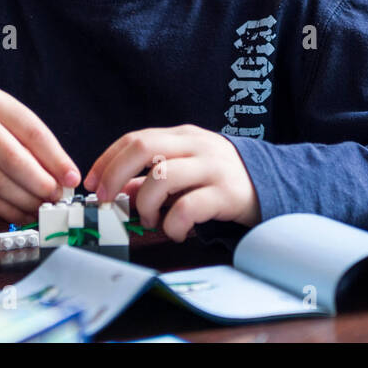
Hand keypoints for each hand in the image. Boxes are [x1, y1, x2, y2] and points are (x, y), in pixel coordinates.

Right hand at [0, 86, 78, 223]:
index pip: (33, 131)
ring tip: (43, 209)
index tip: (72, 178)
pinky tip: (20, 213)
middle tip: (58, 198)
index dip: (56, 158)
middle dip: (42, 185)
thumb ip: (22, 136)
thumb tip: (58, 171)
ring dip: (25, 201)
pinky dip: (4, 209)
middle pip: (15, 160)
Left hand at [84, 125, 261, 241]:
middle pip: (143, 147)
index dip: (107, 160)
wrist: (276, 185)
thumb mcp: (189, 168)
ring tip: (152, 220)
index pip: (135, 138)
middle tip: (106, 201)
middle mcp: (196, 146)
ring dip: (146, 204)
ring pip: (162, 177)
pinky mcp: (227, 194)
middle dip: (115, 175)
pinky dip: (173, 224)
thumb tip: (119, 189)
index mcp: (183, 136)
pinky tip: (177, 231)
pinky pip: (187, 207)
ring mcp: (213, 167)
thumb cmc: (222, 178)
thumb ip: (155, 175)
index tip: (91, 183)